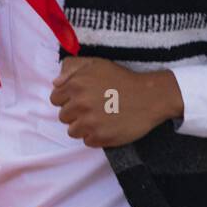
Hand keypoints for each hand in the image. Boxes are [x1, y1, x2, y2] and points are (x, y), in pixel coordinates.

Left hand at [49, 56, 183, 146]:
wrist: (150, 97)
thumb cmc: (122, 80)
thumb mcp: (96, 64)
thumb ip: (72, 68)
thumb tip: (56, 83)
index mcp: (75, 85)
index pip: (55, 99)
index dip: (67, 100)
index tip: (80, 100)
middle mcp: (80, 104)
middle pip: (63, 116)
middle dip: (75, 114)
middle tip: (93, 109)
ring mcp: (90, 122)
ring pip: (73, 131)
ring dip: (83, 127)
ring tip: (99, 119)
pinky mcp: (101, 137)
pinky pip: (87, 142)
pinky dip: (95, 137)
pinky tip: (107, 127)